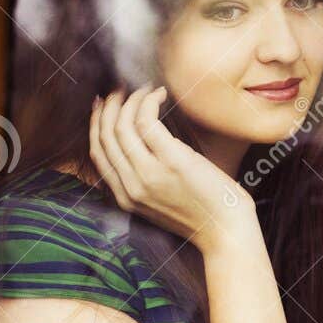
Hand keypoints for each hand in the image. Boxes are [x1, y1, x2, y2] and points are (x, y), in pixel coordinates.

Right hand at [89, 86, 257, 252]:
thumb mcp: (162, 202)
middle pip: (105, 136)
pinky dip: (147, 101)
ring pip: (121, 126)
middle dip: (109, 106)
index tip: (103, 104)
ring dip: (129, 100)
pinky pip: (146, 121)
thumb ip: (145, 180)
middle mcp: (131, 187)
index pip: (98, 153)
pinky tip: (158, 94)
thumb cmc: (203, 214)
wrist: (226, 233)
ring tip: (142, 90)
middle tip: (120, 89)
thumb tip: (140, 144)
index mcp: (126, 198)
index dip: (96, 123)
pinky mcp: (172, 162)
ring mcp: (149, 175)